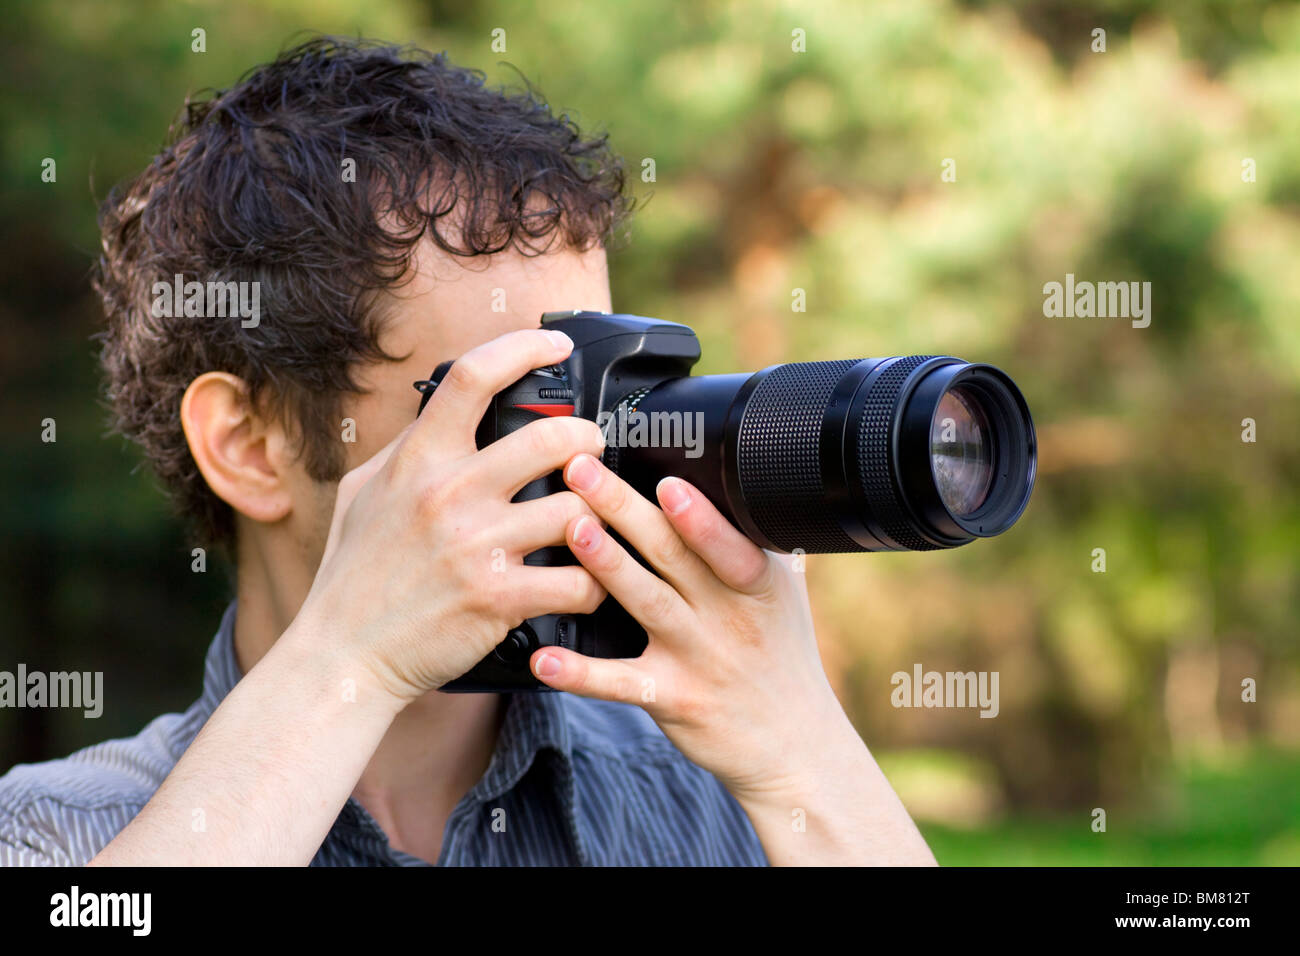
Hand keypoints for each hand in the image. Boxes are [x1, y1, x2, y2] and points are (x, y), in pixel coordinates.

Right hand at [293, 328, 608, 702]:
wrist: (343, 655)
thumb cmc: (355, 574)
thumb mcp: (363, 494)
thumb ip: (407, 449)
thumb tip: (443, 407)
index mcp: (419, 460)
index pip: (474, 377)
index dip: (524, 347)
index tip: (557, 345)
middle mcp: (449, 494)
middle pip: (552, 438)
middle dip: (589, 439)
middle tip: (594, 450)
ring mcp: (476, 546)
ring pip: (576, 510)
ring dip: (598, 517)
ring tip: (595, 525)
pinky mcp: (498, 598)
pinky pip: (578, 580)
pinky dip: (595, 582)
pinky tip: (588, 581)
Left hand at [530, 453, 853, 799]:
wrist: (792, 744)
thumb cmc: (782, 655)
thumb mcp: (786, 593)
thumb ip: (756, 540)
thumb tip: (735, 479)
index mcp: (758, 583)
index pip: (729, 544)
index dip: (698, 515)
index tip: (666, 480)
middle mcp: (728, 616)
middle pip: (671, 555)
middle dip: (624, 508)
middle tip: (582, 471)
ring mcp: (698, 658)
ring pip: (646, 605)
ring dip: (608, 566)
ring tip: (573, 531)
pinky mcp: (671, 698)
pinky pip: (621, 683)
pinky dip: (581, 674)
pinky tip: (545, 660)